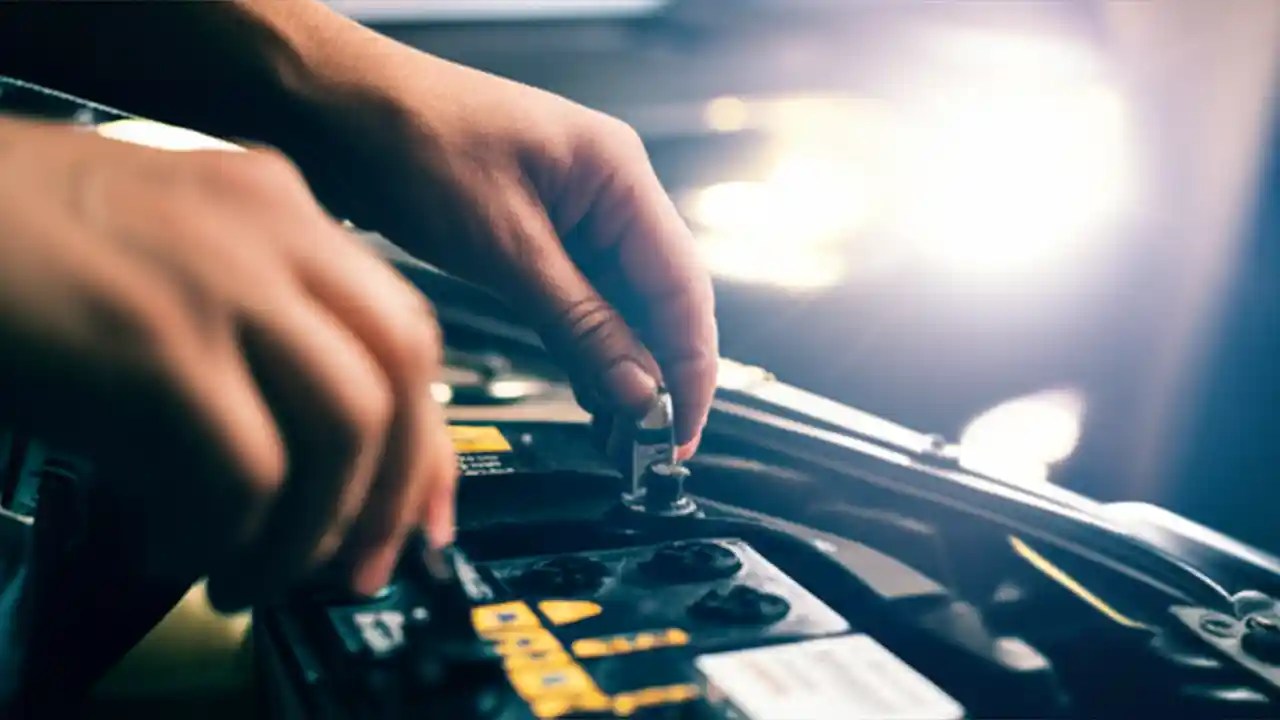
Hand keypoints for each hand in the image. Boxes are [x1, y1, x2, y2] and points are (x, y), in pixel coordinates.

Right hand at [0, 117, 455, 606]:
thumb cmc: (19, 240)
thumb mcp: (171, 249)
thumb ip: (257, 323)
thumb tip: (314, 459)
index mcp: (281, 208)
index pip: (405, 332)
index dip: (423, 441)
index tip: (421, 516)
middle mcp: (273, 232)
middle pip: (400, 377)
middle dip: (389, 495)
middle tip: (351, 570)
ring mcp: (220, 284)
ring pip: (345, 431)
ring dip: (307, 531)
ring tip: (248, 577)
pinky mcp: (157, 348)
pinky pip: (246, 475)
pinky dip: (223, 536)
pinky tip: (172, 549)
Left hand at [299, 46, 718, 456]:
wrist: (328, 107)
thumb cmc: (409, 140)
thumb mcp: (504, 246)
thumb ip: (581, 323)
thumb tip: (640, 390)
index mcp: (618, 174)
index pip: (682, 286)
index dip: (690, 367)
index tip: (679, 432)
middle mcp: (606, 191)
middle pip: (659, 300)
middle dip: (657, 375)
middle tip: (647, 448)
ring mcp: (571, 213)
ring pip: (621, 306)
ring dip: (623, 369)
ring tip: (617, 436)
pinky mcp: (534, 235)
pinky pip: (580, 300)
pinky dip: (585, 348)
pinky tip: (586, 391)